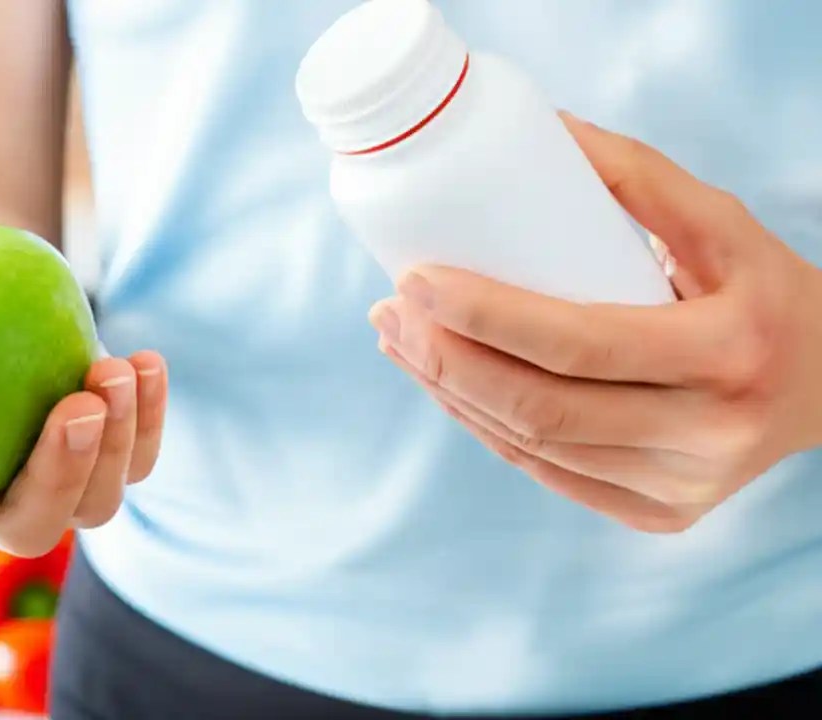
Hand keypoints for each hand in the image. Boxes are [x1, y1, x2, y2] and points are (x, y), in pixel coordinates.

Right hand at [0, 321, 167, 554]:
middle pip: (31, 529)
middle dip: (59, 476)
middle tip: (77, 409)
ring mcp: (57, 489)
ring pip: (97, 504)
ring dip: (117, 444)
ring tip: (112, 372)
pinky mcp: (107, 456)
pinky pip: (139, 458)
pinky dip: (149, 417)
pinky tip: (147, 363)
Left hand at [369, 112, 821, 532]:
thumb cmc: (764, 292)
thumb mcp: (722, 224)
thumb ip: (636, 176)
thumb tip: (541, 129)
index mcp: (727, 352)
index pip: (577, 343)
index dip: (482, 315)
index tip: (414, 278)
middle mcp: (707, 433)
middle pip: (539, 408)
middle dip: (444, 359)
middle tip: (391, 312)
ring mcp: (680, 487)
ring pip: (532, 447)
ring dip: (450, 394)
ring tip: (400, 341)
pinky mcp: (658, 513)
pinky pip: (547, 473)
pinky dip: (484, 429)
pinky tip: (446, 387)